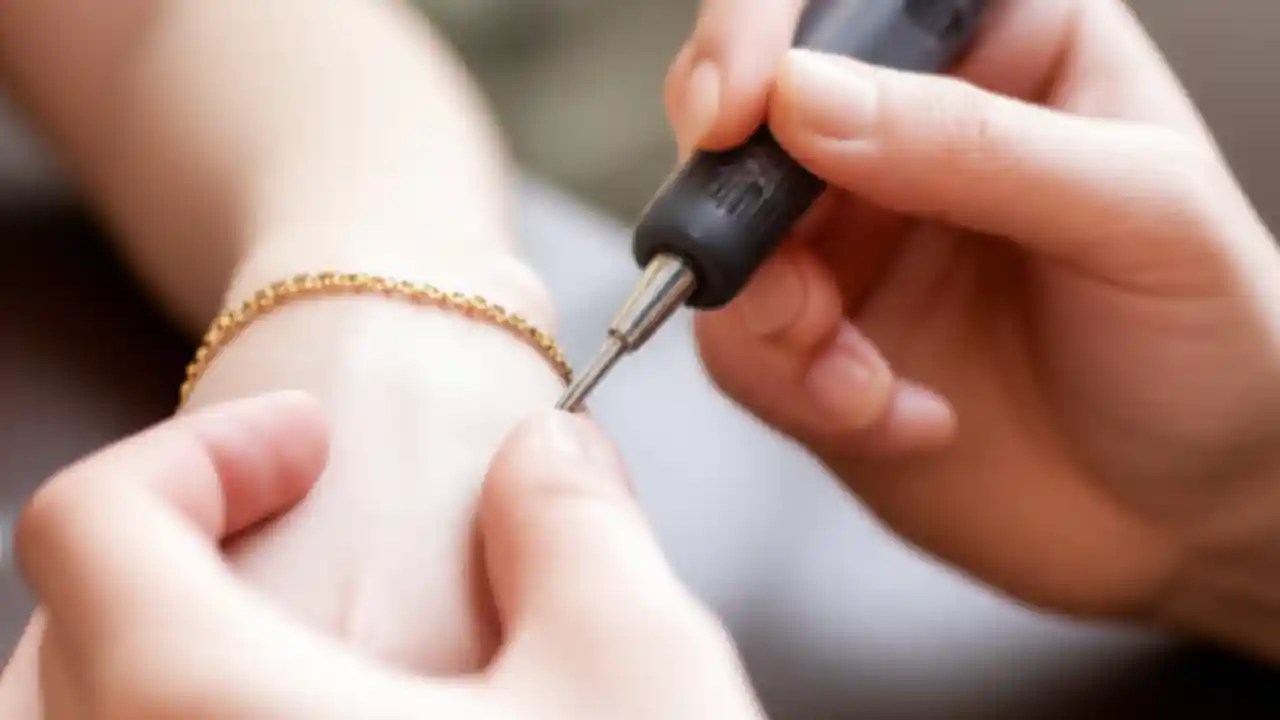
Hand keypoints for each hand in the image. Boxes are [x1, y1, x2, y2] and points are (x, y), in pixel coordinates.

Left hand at [4, 394, 761, 719]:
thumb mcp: (637, 674)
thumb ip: (575, 524)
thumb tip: (550, 457)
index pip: (94, 528)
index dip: (201, 450)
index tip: (309, 446)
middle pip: (54, 645)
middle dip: (165, 555)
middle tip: (280, 529)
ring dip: (135, 672)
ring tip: (265, 648)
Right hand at [667, 0, 1279, 657]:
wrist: (1189, 521)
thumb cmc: (1211, 348)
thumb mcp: (1139, 218)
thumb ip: (976, 146)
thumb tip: (809, 98)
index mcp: (1000, 53)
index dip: (765, 31)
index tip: (739, 106)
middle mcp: (906, 139)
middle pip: (749, 110)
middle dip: (739, 196)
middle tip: (780, 271)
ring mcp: (852, 244)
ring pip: (724, 239)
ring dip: (769, 317)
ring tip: (862, 378)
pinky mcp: (818, 344)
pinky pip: (740, 347)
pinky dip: (798, 390)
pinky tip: (901, 416)